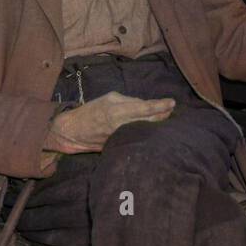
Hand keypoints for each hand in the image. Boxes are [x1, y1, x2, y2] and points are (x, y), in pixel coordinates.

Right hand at [44, 91, 174, 154]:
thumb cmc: (92, 111)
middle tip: (171, 110)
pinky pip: (138, 138)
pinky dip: (147, 133)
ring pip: (146, 131)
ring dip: (157, 124)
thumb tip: (145, 105)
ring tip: (166, 118)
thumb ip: (129, 100)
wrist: (73, 132)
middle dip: (163, 115)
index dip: (161, 106)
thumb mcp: (109, 98)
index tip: (172, 102)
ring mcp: (121, 138)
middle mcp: (122, 126)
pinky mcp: (120, 147)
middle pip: (149, 121)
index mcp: (118, 111)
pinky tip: (153, 130)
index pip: (145, 108)